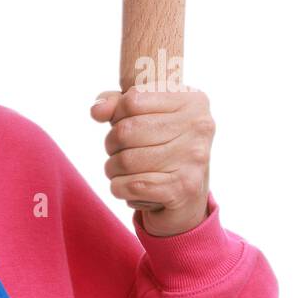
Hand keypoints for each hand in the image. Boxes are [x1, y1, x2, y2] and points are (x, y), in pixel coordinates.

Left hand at [89, 85, 213, 236]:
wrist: (187, 197)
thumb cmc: (160, 147)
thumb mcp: (141, 116)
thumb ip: (116, 104)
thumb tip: (97, 110)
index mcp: (192, 100)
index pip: (132, 100)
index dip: (116, 116)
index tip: (124, 125)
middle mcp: (199, 126)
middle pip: (126, 131)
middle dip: (111, 145)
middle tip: (120, 153)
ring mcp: (194, 157)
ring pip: (124, 161)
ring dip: (113, 169)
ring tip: (125, 171)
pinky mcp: (184, 187)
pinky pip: (131, 185)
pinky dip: (120, 188)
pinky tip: (132, 188)